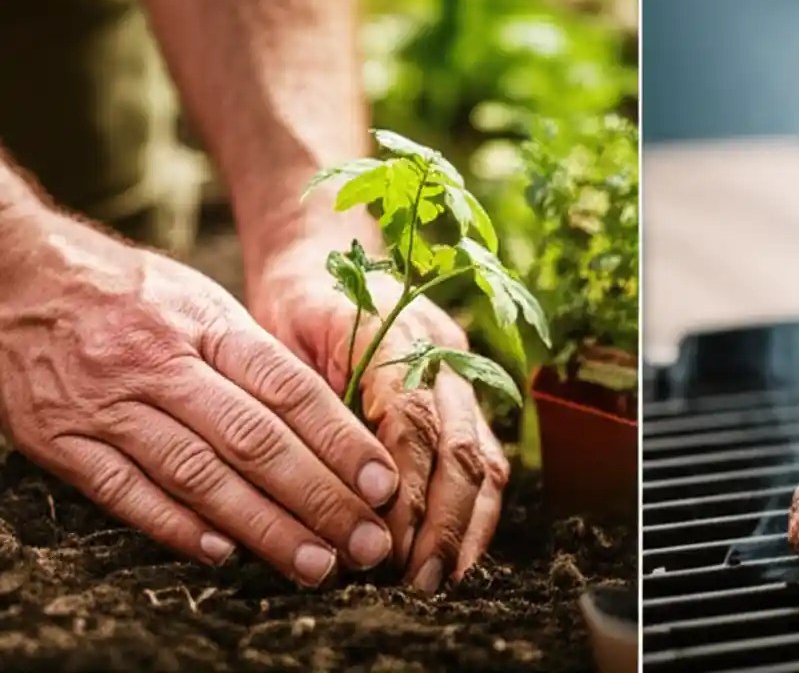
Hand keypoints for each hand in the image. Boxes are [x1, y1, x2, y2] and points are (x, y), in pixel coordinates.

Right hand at [0, 210, 397, 585]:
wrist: (18, 276)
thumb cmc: (133, 293)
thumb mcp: (203, 302)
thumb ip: (258, 359)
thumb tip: (333, 422)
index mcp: (207, 324)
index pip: (289, 389)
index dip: (340, 441)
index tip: (383, 485)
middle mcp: (161, 364)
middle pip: (253, 440)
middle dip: (318, 498)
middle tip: (365, 542)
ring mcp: (108, 405)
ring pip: (198, 475)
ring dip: (263, 526)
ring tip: (314, 562)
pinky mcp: (63, 440)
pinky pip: (125, 492)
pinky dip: (176, 526)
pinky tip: (225, 552)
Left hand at [248, 237, 508, 592]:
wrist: (323, 252)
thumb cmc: (290, 304)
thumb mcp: (279, 342)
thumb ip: (309, 407)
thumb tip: (322, 497)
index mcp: (391, 328)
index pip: (411, 417)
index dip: (404, 486)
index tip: (385, 544)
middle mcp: (441, 351)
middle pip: (458, 446)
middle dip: (440, 522)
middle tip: (414, 580)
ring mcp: (461, 371)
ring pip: (482, 456)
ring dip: (465, 525)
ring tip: (439, 579)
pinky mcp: (467, 392)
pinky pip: (485, 457)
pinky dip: (475, 511)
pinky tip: (456, 554)